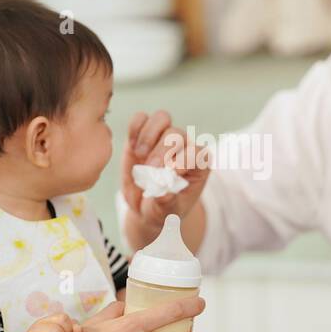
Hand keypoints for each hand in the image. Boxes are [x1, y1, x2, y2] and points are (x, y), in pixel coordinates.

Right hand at [120, 110, 210, 231]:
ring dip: (149, 134)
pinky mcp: (143, 135)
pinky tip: (132, 146)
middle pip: (177, 134)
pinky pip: (140, 118)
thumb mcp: (168, 213)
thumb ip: (168, 202)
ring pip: (162, 118)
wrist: (146, 206)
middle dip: (162, 151)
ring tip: (140, 154)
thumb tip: (163, 192)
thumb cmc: (163, 210)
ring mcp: (163, 137)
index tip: (171, 174)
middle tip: (151, 169)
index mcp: (198, 164)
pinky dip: (135, 128)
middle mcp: (184, 146)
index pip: (197, 152)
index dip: (184, 159)